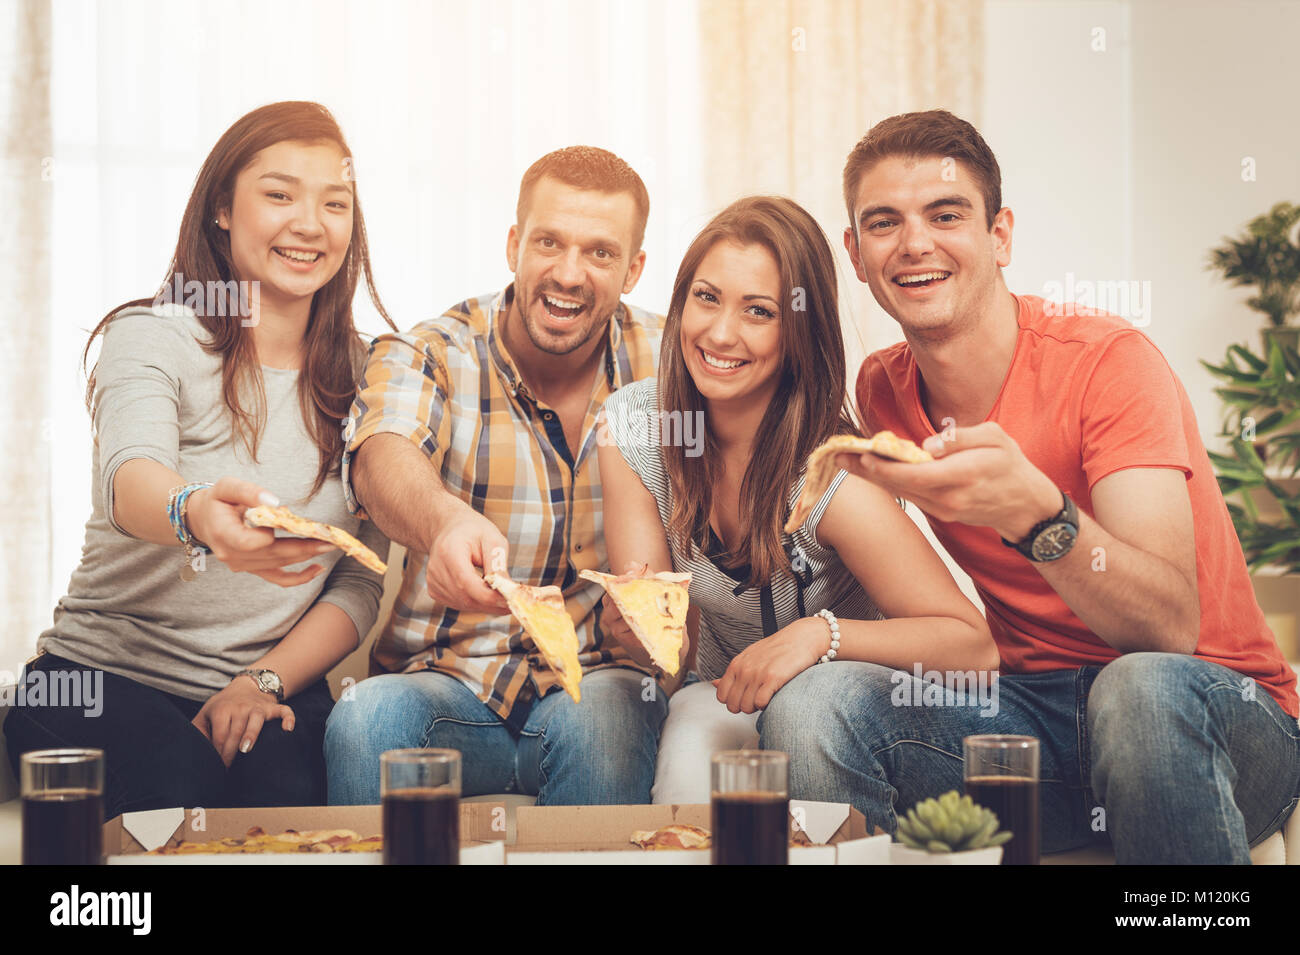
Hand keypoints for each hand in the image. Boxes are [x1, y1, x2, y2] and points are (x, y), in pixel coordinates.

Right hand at [186, 477, 333, 586]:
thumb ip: (248, 491)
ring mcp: (244, 566)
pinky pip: (278, 578)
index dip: (268, 535)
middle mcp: (233, 555)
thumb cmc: (218, 501)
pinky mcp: (254, 569)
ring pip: (280, 564)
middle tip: (330, 539)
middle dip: (304, 546)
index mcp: (223, 534)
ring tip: (330, 544)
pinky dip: (299, 577)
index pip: (250, 542)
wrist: (205, 519)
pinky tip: (318, 569)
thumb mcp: (226, 487)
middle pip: (273, 554)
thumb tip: (274, 502)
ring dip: (307, 556)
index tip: (283, 519)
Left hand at [192, 676, 295, 767]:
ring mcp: (258, 707)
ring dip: (252, 734)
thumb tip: (192, 752)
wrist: (247, 685)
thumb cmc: (224, 706)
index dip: (217, 752)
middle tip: (228, 769)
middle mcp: (241, 707)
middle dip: (231, 751)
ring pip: (256, 720)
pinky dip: (288, 719)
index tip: (217, 767)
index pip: (220, 734)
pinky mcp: (272, 707)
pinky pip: (284, 711)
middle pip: (236, 731)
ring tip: (247, 749)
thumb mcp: (206, 714)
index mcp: (222, 710)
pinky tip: (287, 730)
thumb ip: (197, 731)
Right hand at [425, 506, 509, 613]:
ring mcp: (433, 582)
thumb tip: (508, 589)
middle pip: (466, 597)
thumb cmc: (473, 531)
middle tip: (513, 602)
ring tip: (501, 595)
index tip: (510, 600)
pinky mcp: (435, 590)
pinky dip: (476, 603)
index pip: (466, 582)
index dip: (489, 596)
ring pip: (464, 604)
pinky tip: (485, 592)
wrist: (450, 529)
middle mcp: (436, 569)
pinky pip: (459, 604)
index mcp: (449, 551)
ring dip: (486, 605)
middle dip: (491, 603)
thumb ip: (498, 564)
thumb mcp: (492, 539)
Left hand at [712, 618, 827, 713]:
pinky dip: (766, 705)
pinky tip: (773, 696)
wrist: (802, 638)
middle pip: (733, 705)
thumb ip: (732, 673)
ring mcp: (757, 674)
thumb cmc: (777, 649)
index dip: (733, 701)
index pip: (721, 696)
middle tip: (757, 700)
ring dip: (756, 707)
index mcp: (736, 665)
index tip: (746, 697)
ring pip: (746, 707)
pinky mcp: (773, 678)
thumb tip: (714, 684)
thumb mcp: (749, 657)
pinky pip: (761, 703)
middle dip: (744, 707)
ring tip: (766, 697)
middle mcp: (744, 669)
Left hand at [835, 422, 1060, 540]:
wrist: (1025, 508)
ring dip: (872, 476)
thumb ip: (961, 439)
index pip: (916, 474)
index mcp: (962, 476)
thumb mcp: (996, 439)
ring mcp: (942, 509)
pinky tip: (872, 469)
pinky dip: (889, 482)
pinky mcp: (939, 512)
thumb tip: (929, 445)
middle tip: (838, 455)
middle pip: (899, 485)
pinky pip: (909, 495)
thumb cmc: (1012, 467)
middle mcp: (947, 498)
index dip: (887, 467)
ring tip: (846, 459)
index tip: (863, 454)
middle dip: (866, 470)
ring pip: (900, 491)